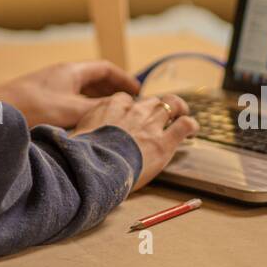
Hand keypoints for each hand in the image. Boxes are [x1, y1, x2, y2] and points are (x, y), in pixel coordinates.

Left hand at [0, 60, 140, 128]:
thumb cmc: (32, 107)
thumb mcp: (71, 109)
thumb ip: (97, 109)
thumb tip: (121, 110)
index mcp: (72, 71)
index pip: (105, 69)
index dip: (123, 79)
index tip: (138, 91)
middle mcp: (62, 76)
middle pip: (94, 80)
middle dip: (113, 92)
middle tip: (129, 107)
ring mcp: (51, 88)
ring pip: (81, 93)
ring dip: (97, 103)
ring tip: (112, 118)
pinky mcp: (41, 102)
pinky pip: (70, 103)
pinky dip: (82, 111)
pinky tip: (86, 126)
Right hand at [72, 93, 199, 190]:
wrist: (94, 167)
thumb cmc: (82, 154)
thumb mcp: (79, 134)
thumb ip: (86, 129)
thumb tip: (74, 137)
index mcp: (111, 106)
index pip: (125, 99)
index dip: (132, 107)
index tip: (133, 115)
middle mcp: (133, 110)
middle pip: (151, 101)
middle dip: (158, 106)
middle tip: (163, 114)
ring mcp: (150, 124)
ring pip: (171, 105)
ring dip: (178, 108)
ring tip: (182, 114)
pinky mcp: (163, 142)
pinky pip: (184, 125)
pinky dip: (191, 125)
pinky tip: (193, 129)